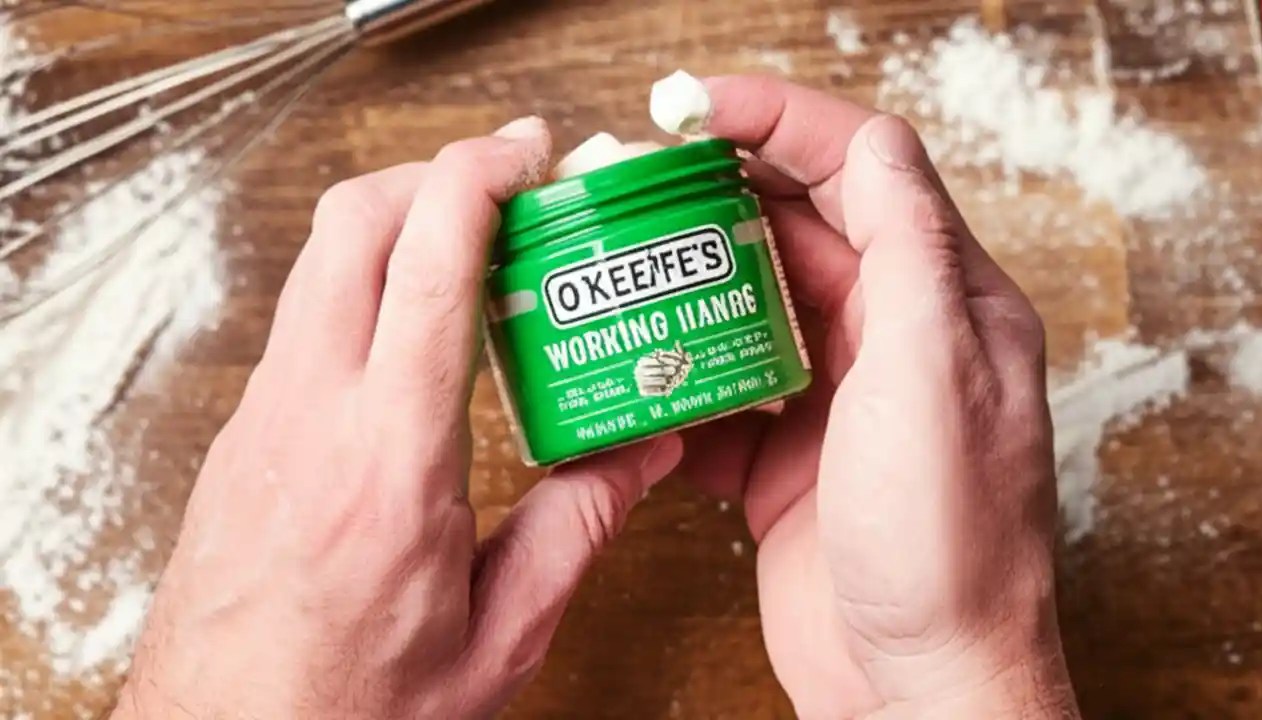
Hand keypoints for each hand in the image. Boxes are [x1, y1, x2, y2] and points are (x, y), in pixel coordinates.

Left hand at [112, 117, 683, 719]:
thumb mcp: (497, 636)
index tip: (527, 153)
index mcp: (389, 461)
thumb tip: (644, 451)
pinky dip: (365, 283)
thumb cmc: (343, 711)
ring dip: (396, 223)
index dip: (476, 178)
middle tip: (510, 181)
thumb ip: (579, 528)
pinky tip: (418, 329)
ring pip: (319, 262)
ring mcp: (265, 420)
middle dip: (434, 171)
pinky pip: (306, 318)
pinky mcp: (247, 436)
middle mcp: (310, 417)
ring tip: (476, 246)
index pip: (424, 267)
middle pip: (351, 224)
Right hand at [680, 77, 1080, 718]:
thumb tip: (874, 143)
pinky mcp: (785, 458)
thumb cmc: (947, 550)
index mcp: (943, 305)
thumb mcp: (933, 378)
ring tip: (621, 266)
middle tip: (635, 181)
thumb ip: (907, 253)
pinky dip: (675, 378)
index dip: (781, 122)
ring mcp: (834, 401)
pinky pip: (719, 391)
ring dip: (687, 284)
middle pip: (795, 232)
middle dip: (715, 196)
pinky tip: (638, 374)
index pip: (861, 173)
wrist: (914, 688)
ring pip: (748, 307)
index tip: (698, 108)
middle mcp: (890, 341)